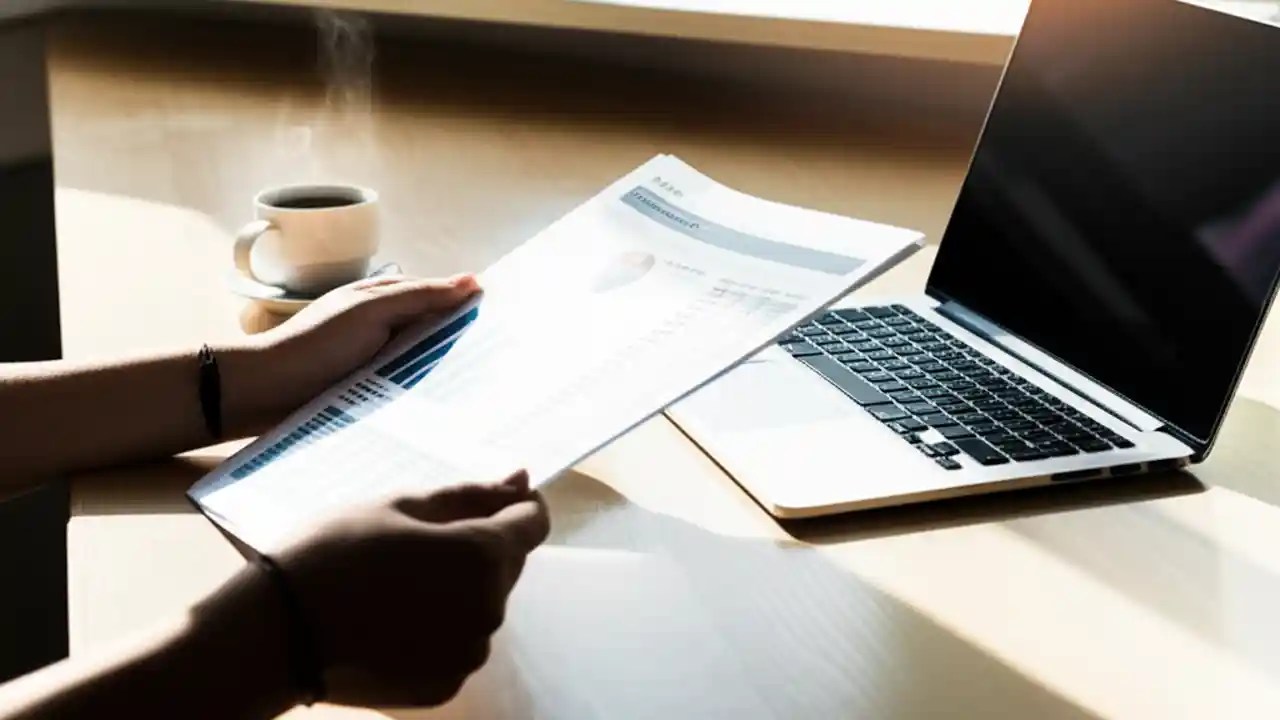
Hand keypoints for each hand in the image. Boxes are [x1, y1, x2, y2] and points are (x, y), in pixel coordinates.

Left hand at [228, 274, 480, 430]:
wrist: (263, 392)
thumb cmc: (314, 345)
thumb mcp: (371, 311)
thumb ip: (421, 296)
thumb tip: (474, 281)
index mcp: (385, 299)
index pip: (441, 299)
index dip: (470, 311)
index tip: (506, 329)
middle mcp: (384, 328)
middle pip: (436, 333)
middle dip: (464, 346)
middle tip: (503, 368)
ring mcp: (377, 361)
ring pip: (424, 364)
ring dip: (446, 376)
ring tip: (484, 395)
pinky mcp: (370, 393)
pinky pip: (406, 390)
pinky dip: (424, 396)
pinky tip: (445, 411)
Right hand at [273, 471, 548, 707]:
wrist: (275, 635)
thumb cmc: (333, 553)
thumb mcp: (399, 506)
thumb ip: (469, 495)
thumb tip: (522, 479)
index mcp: (483, 556)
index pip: (532, 523)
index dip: (515, 505)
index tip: (485, 501)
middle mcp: (490, 610)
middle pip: (505, 565)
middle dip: (476, 548)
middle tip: (417, 542)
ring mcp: (468, 654)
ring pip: (481, 607)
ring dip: (457, 591)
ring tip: (396, 584)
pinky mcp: (445, 687)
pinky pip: (457, 645)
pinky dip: (438, 629)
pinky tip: (392, 621)